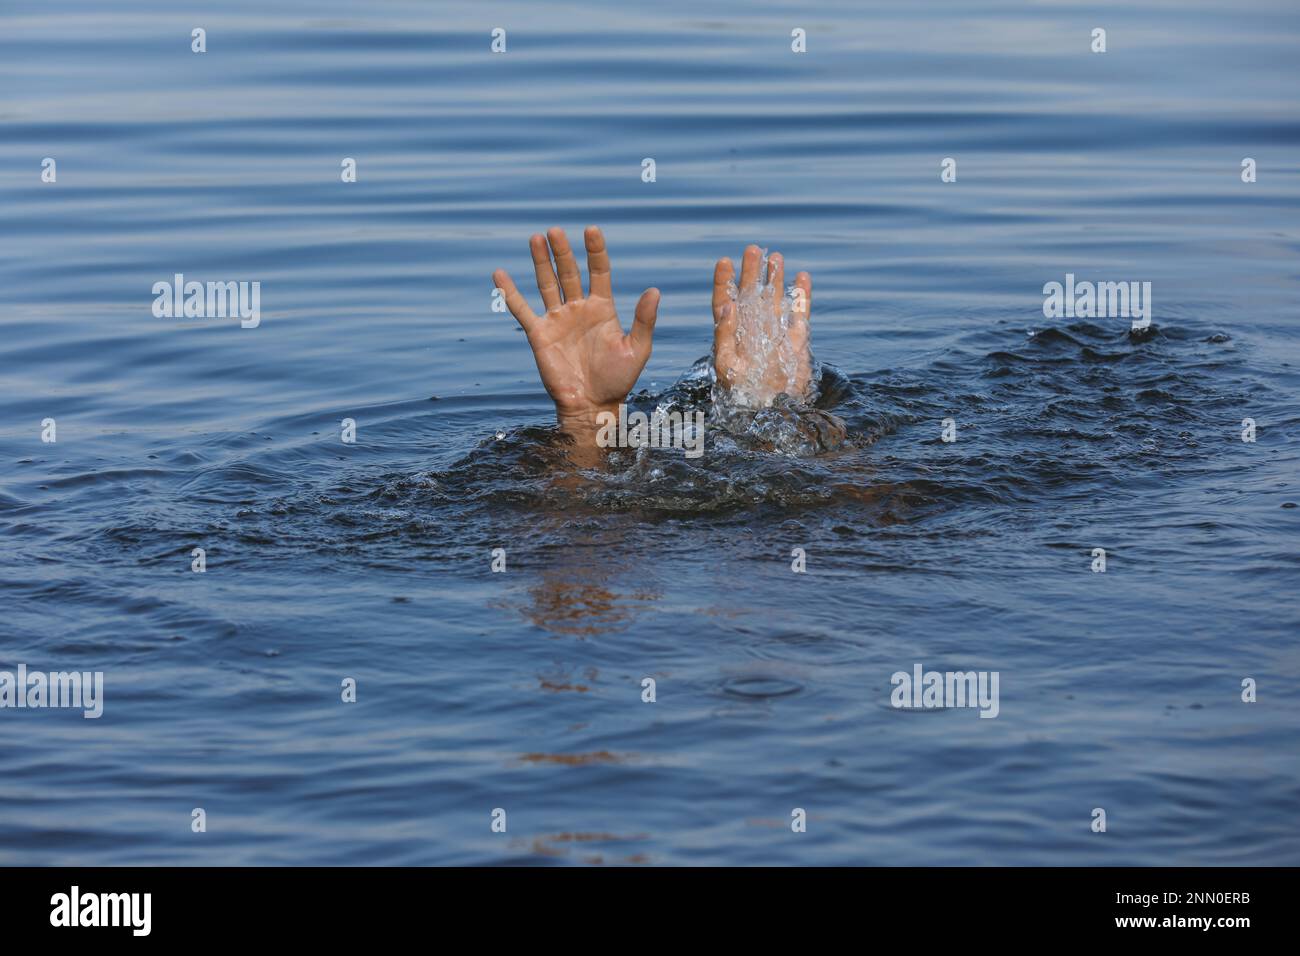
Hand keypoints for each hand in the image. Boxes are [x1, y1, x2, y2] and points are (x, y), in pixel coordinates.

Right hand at [494, 226, 659, 441]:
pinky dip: (510, 292)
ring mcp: (558, 319)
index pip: (599, 271)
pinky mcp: (539, 334)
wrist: (592, 405)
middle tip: (555, 230)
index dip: (595, 251)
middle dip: (562, 251)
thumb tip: (654, 291)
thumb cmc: (618, 380)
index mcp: (603, 308)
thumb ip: (643, 320)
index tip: (591, 230)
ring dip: (541, 261)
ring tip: (536, 238)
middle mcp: (578, 309)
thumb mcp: (637, 349)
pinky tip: (499, 273)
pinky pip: (521, 309)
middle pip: (569, 272)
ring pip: (547, 283)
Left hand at [712, 245, 811, 404]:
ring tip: (775, 257)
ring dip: (775, 278)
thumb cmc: (742, 392)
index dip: (724, 281)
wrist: (771, 410)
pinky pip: (799, 313)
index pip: (725, 301)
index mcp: (731, 334)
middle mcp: (752, 329)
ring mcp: (775, 333)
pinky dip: (801, 295)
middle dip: (751, 272)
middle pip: (750, 294)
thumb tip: (727, 305)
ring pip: (774, 299)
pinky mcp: (796, 340)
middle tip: (752, 249)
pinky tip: (802, 277)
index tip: (724, 261)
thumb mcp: (726, 365)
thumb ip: (724, 335)